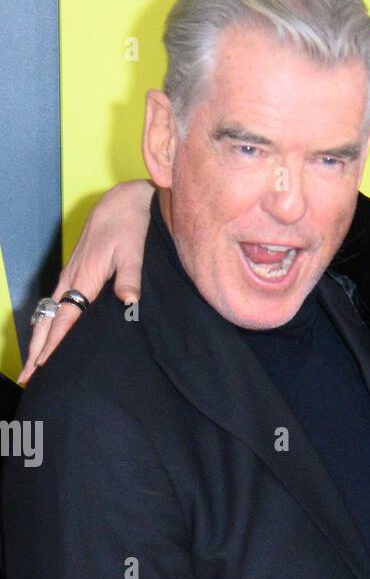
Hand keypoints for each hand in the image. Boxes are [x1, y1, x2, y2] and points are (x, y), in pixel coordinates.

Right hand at [19, 179, 153, 382]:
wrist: (123, 202)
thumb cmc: (130, 225)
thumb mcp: (134, 249)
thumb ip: (130, 276)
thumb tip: (128, 300)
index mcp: (85, 277)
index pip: (65, 319)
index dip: (53, 344)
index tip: (42, 366)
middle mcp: (72, 278)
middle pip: (48, 321)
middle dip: (36, 349)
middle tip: (27, 377)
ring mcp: (71, 276)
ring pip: (49, 314)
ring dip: (39, 339)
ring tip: (33, 366)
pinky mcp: (75, 273)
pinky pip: (56, 304)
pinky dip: (47, 324)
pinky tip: (47, 337)